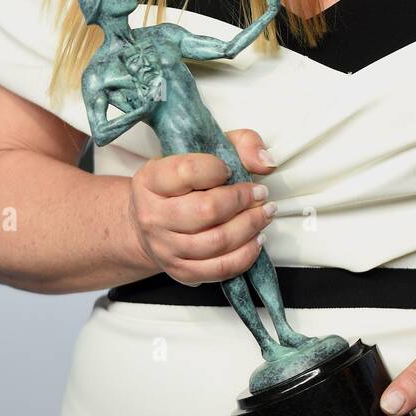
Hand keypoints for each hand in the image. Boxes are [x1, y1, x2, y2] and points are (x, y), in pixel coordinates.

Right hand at [127, 129, 278, 285]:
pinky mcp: (179, 271)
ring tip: (264, 214)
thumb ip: (241, 144)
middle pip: (207, 210)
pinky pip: (219, 269)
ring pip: (217, 242)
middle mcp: (152, 215)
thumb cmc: (184, 183)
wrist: (152, 222)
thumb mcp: (205, 150)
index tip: (230, 170)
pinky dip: (246, 255)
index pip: (187, 171)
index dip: (217, 169)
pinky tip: (256, 240)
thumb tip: (264, 162)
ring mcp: (164, 247)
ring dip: (250, 227)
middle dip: (243, 201)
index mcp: (151, 180)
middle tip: (261, 194)